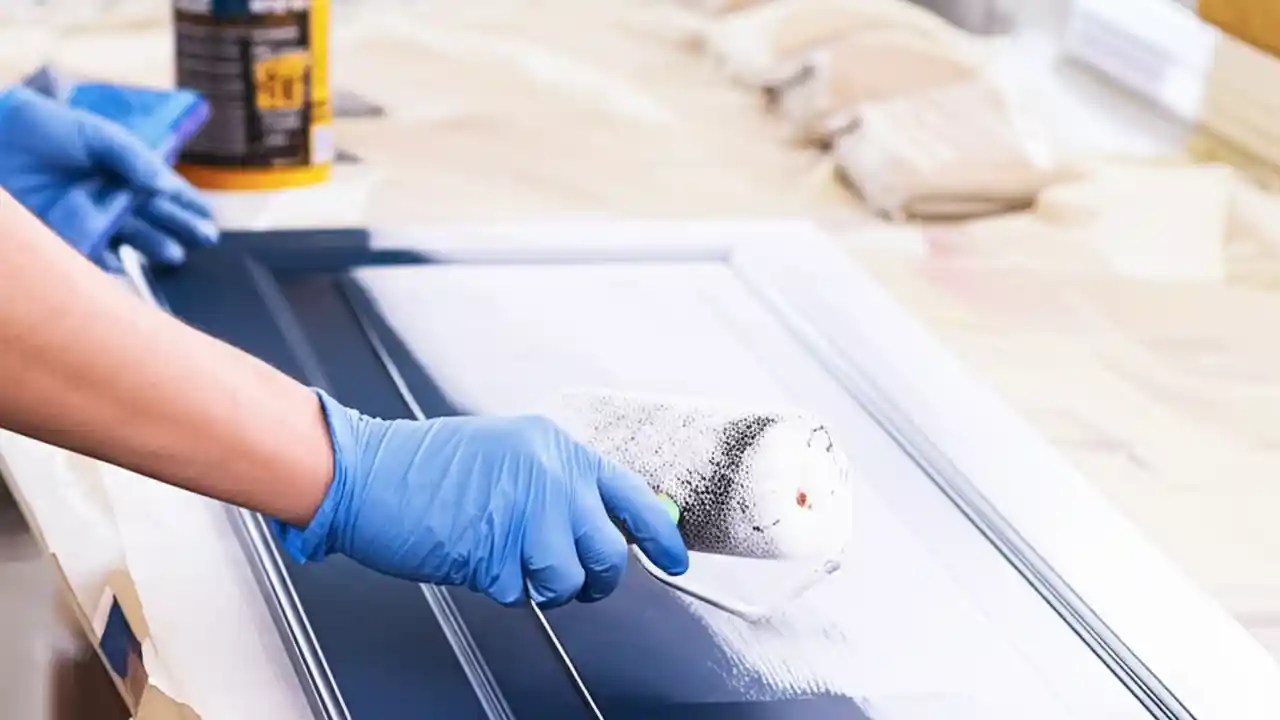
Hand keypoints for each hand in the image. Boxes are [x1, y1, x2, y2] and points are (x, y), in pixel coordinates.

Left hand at [0, 86, 216, 266]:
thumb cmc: (43, 129)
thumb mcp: (96, 135)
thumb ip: (134, 158)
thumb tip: (164, 185)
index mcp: (121, 168)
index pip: (161, 187)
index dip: (186, 200)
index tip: (207, 213)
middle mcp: (109, 194)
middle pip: (153, 216)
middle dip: (181, 227)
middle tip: (206, 238)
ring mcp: (89, 216)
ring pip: (131, 238)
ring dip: (154, 247)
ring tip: (174, 256)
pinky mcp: (66, 235)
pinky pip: (94, 255)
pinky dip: (109, 263)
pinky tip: (124, 265)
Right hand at [272, 391, 688, 607]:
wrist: (368, 472)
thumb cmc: (429, 467)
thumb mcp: (509, 455)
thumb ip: (558, 485)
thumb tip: (604, 524)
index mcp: (557, 448)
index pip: (632, 494)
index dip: (660, 533)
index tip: (676, 557)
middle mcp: (551, 476)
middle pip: (609, 550)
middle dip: (595, 577)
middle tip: (576, 580)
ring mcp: (527, 512)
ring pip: (569, 579)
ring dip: (544, 586)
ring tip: (511, 563)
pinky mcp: (497, 549)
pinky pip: (521, 593)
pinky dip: (501, 588)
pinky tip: (477, 558)